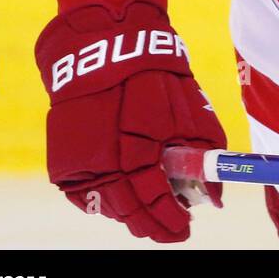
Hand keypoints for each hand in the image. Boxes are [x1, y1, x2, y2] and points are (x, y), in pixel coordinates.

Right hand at [35, 1, 225, 242]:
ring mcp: (79, 164)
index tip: (185, 229)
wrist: (104, 48)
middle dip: (152, 224)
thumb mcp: (191, 113)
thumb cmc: (157, 78)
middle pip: (129, 213)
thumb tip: (216, 199)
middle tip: (171, 227)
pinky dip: (105, 199)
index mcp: (137, 151)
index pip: (155, 202)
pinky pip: (84, 195)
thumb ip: (203, 158)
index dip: (171, 221)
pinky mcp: (63, 161)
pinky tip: (123, 194)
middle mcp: (104, 164)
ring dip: (129, 213)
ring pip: (106, 207)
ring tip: (150, 208)